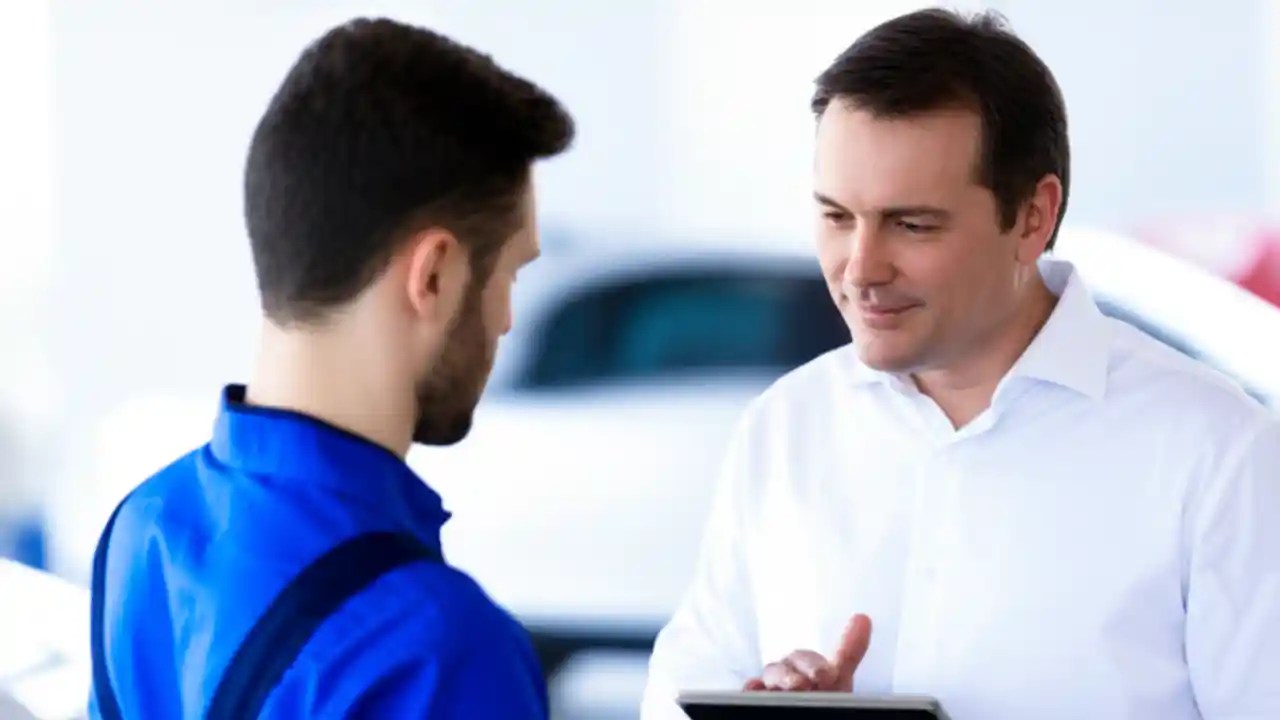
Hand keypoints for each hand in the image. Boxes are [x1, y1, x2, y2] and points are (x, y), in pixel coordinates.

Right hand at [742, 614, 871, 691]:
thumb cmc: (826, 705)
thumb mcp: (839, 683)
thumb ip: (848, 651)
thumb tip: (862, 616)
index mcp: (809, 671)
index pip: (807, 660)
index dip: (814, 664)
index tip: (826, 676)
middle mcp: (789, 678)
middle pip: (785, 665)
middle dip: (796, 672)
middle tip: (806, 684)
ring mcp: (771, 691)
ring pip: (769, 675)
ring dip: (779, 679)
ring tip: (792, 688)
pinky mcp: (756, 701)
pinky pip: (749, 691)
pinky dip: (751, 689)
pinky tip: (754, 689)